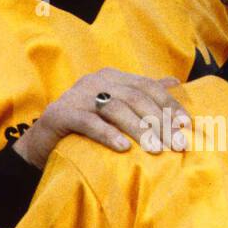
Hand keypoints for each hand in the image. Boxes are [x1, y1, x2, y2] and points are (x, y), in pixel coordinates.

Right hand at [13, 69, 191, 170]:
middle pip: (135, 97)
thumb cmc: (84, 127)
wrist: (41, 143)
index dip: (169, 105)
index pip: (148, 87)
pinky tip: (124, 148)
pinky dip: (108, 134)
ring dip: (139, 129)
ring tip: (156, 150)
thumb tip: (175, 83)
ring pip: (115, 108)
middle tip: (176, 145)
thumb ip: (142, 93)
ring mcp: (77, 96)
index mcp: (112, 77)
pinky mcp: (61, 114)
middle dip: (159, 121)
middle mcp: (95, 81)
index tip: (186, 126)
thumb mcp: (115, 107)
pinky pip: (89, 122)